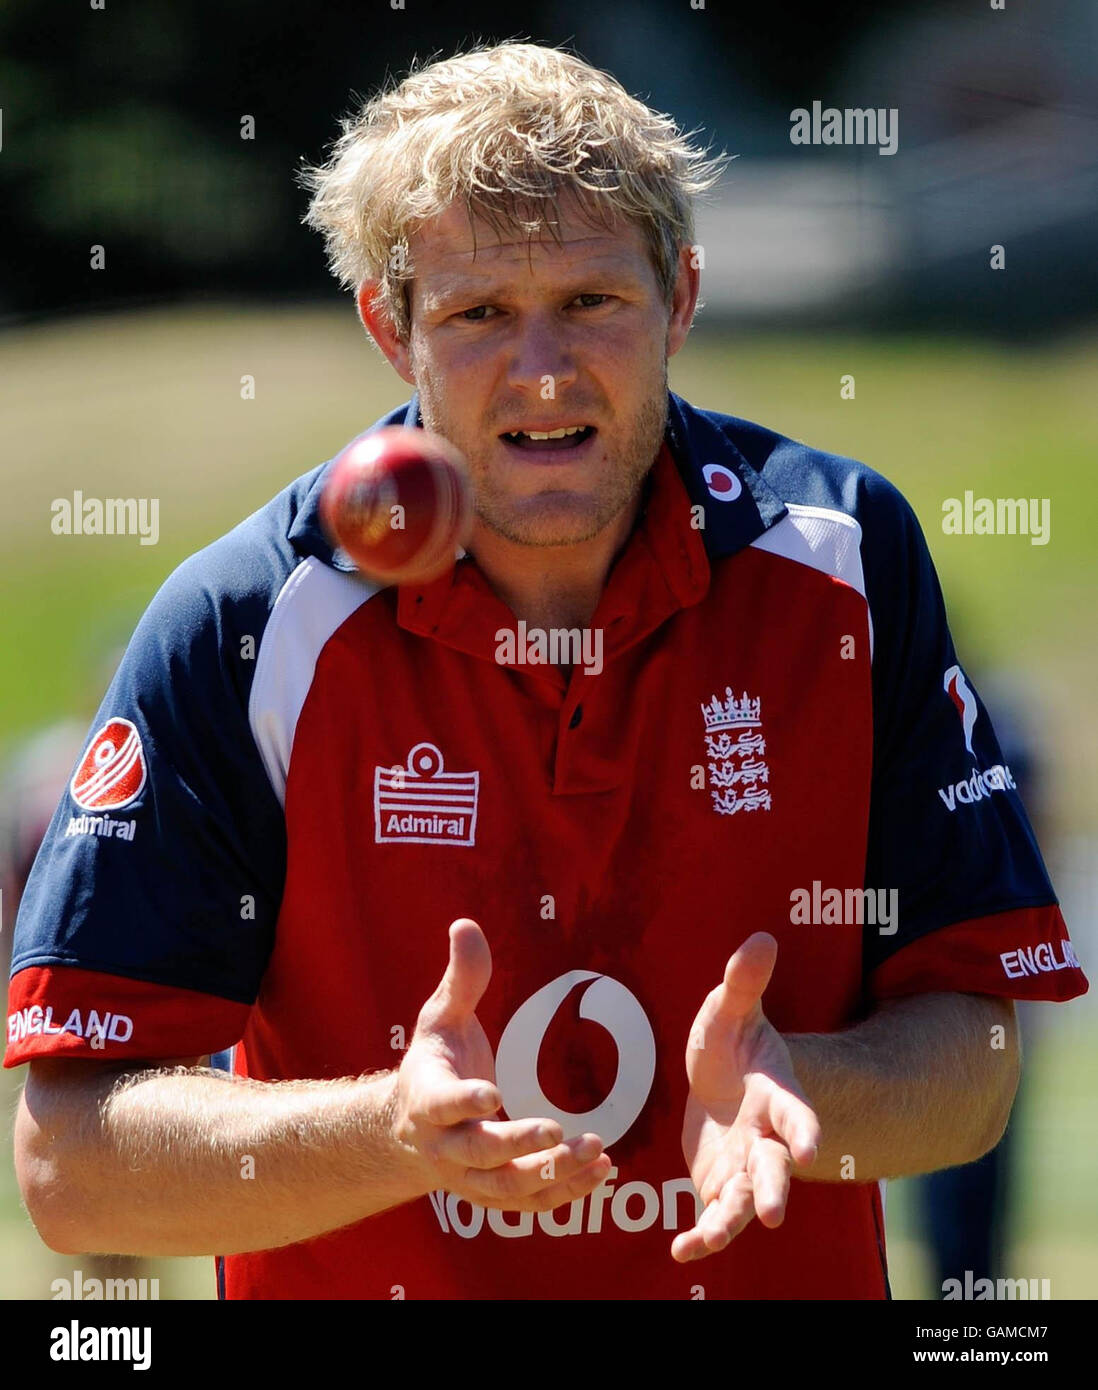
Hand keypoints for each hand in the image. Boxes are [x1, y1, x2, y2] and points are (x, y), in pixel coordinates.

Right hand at [392, 918, 610, 1210]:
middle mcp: (443, 1146)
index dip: (466, 1101)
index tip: (493, 1092)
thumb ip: (460, 978)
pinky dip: (565, 1194)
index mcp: (427, 1098)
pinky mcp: (491, 1194)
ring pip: (507, 1187)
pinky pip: (527, 1203)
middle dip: (519, 1144)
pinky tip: (602, 1172)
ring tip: (597, 1151)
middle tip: (559, 1130)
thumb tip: (466, 924)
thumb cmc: (434, 1062)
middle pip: (479, 1155)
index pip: (444, 1104)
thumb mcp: (440, 1017)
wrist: (405, 1129)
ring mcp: (467, 1177)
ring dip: (552, 1175)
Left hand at [673, 932, 819, 1261]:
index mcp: (776, 1096)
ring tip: (710, 1237)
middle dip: (774, 1188)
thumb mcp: (730, 1011)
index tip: (810, 1147)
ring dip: (731, 1220)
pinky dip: (702, 1238)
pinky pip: (714, 1216)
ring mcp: (744, 1167)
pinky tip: (681, 1254)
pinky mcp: (719, 1186)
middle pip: (774, 1167)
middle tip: (772, 1213)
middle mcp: (767, 1139)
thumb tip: (761, 935)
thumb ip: (744, 982)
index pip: (796, 1113)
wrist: (718, 1083)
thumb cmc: (730, 1045)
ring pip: (743, 1199)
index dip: (804, 1128)